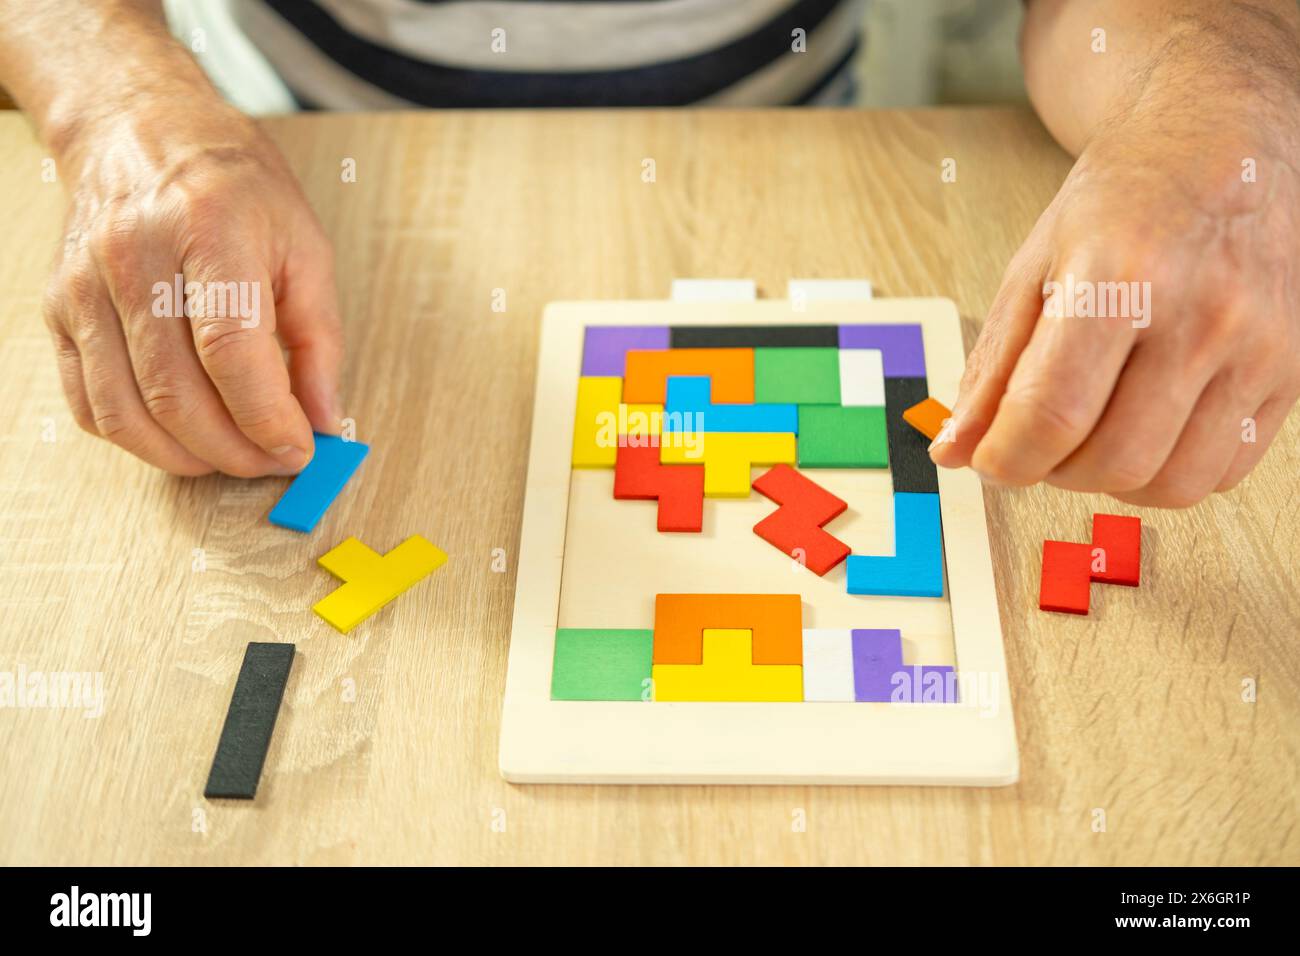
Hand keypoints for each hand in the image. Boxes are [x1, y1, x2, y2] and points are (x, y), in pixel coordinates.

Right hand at [43, 93, 342, 475]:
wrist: (142, 132)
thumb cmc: (234, 187)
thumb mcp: (304, 246)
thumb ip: (319, 340)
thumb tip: (324, 420)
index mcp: (208, 230)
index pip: (231, 353)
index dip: (267, 419)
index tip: (299, 449)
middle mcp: (135, 258)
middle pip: (176, 394)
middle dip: (234, 450)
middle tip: (272, 460)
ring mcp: (85, 287)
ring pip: (126, 412)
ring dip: (187, 456)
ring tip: (232, 456)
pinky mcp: (59, 310)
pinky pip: (89, 404)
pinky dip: (138, 438)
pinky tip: (180, 436)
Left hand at [931, 111, 1299, 506]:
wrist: (1226, 145)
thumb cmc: (1124, 200)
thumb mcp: (1034, 267)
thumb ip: (993, 367)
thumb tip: (954, 449)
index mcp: (1121, 276)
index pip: (1054, 412)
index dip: (1006, 459)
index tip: (989, 461)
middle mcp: (1202, 312)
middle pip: (1114, 460)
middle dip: (1055, 471)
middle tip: (1037, 444)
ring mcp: (1257, 346)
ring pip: (1172, 483)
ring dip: (1112, 481)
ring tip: (1090, 437)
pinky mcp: (1291, 371)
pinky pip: (1224, 470)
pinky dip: (1170, 473)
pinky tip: (1146, 429)